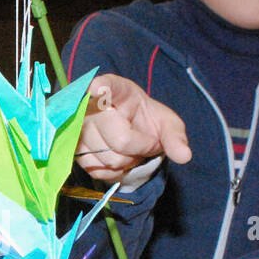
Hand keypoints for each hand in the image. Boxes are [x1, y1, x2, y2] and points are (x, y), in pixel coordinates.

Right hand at [75, 73, 191, 183]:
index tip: (98, 88)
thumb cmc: (147, 121)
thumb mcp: (167, 124)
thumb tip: (184, 156)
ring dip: (127, 161)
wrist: (131, 133)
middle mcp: (92, 106)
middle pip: (120, 139)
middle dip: (141, 148)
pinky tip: (118, 158)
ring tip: (131, 148)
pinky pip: (99, 170)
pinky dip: (114, 171)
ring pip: (110, 159)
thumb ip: (176, 137)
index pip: (108, 86)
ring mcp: (79, 128)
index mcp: (118, 90)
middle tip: (147, 142)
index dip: (102, 88)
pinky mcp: (74, 149)